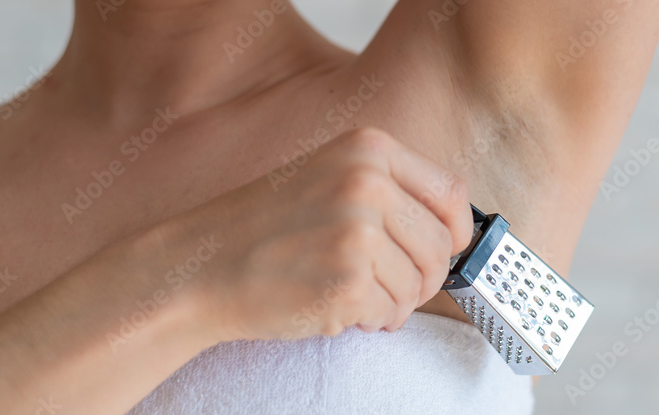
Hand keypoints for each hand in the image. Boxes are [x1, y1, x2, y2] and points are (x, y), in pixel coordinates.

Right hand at [165, 127, 473, 341]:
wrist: (201, 266)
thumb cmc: (263, 228)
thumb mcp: (328, 179)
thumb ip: (389, 193)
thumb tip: (453, 232)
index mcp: (367, 149)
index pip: (451, 192)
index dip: (457, 230)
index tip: (450, 248)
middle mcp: (367, 184)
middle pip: (441, 246)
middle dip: (423, 277)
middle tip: (387, 285)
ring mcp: (357, 233)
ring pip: (419, 286)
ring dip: (391, 302)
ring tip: (347, 291)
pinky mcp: (348, 283)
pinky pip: (391, 315)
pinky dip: (368, 320)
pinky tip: (333, 305)